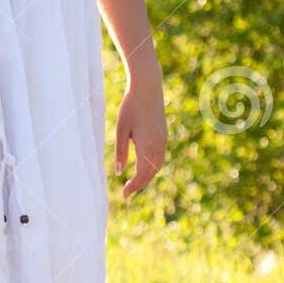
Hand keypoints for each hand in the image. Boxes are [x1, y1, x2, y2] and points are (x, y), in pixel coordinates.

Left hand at [114, 73, 166, 198]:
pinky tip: (142, 165)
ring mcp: (164, 140)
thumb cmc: (131, 106)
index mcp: (147, 146)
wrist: (148, 87)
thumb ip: (120, 151)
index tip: (124, 194)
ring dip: (147, 175)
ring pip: (157, 166)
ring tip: (133, 181)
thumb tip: (119, 172)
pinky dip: (152, 166)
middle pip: (151, 173)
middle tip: (127, 191)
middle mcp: (159, 146)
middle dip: (140, 184)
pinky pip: (160, 157)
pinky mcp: (164, 135)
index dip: (133, 187)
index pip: (142, 175)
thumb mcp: (121, 129)